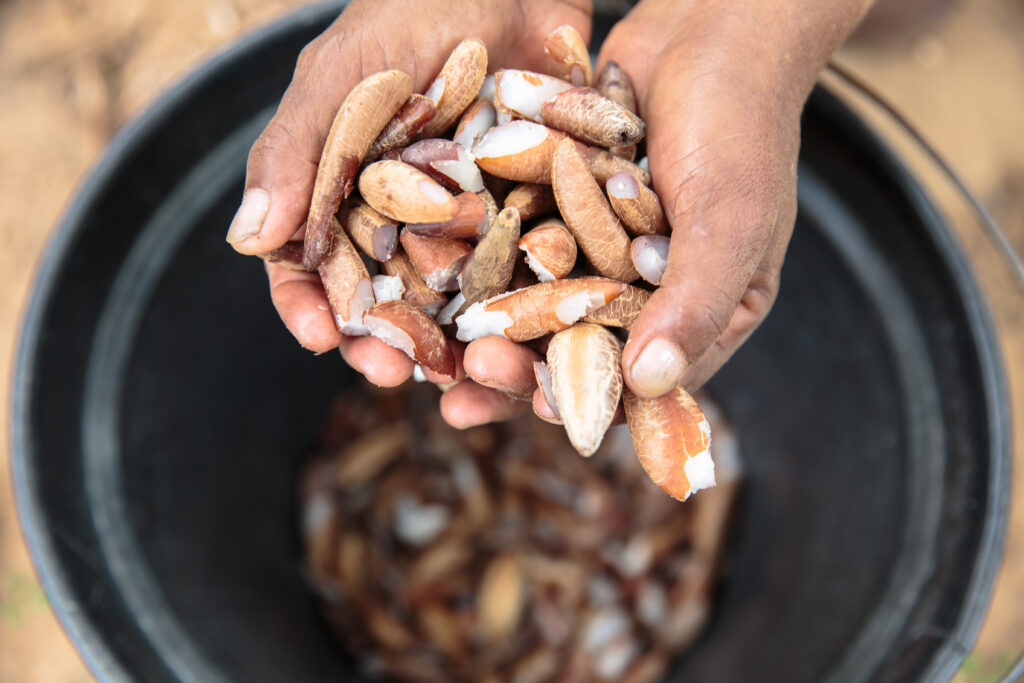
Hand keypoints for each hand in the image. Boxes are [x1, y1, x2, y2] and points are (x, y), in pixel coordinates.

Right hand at [226, 0, 591, 389]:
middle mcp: (403, 221)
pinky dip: (525, 310)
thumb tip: (247, 237)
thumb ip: (295, 149)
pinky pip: (526, 276)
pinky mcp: (531, 219)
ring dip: (453, 346)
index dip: (309, 305)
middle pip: (384, 302)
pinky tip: (528, 340)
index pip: (312, 265)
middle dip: (380, 342)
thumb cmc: (415, 9)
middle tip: (387, 372)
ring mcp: (469, 225)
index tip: (317, 335)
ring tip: (458, 376)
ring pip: (454, 306)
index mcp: (344, 194)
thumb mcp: (343, 72)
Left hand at [456, 0, 869, 426]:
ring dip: (488, 330)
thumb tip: (650, 385)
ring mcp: (594, 250)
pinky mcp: (556, 209)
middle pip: (574, 352)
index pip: (638, 380)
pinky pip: (515, 246)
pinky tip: (428, 280)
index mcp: (697, 313)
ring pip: (533, 307)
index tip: (537, 411)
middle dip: (520, 372)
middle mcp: (641, 290)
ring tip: (438, 354)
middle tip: (470, 379)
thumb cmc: (741, 129)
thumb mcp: (732, 222)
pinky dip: (477, 264)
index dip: (588, 403)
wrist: (708, 31)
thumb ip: (694, 304)